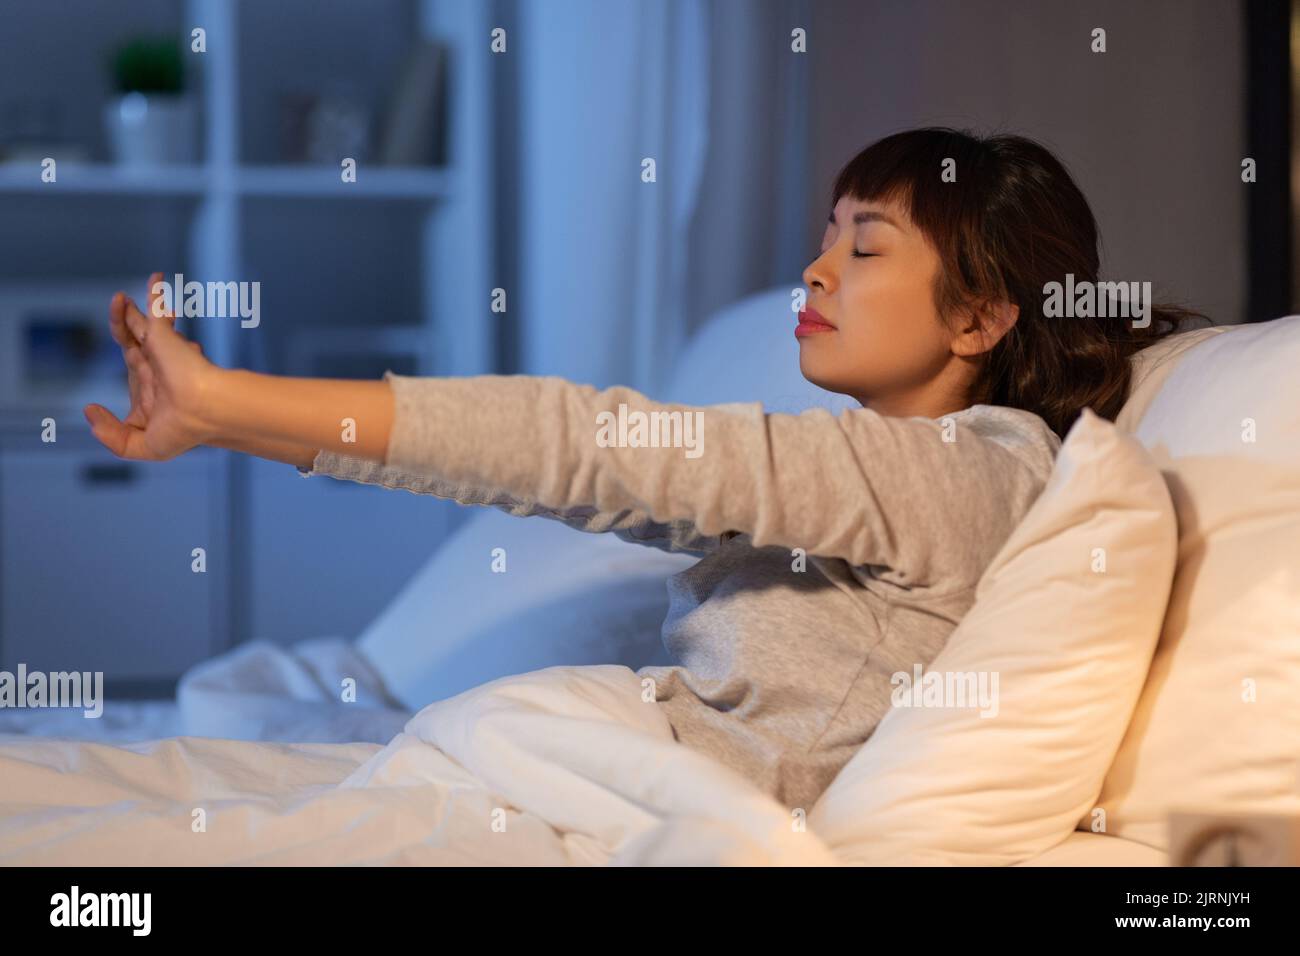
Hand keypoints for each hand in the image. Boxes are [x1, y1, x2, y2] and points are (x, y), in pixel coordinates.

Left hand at [84, 272, 221, 460]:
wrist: (203, 412)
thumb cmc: (183, 430)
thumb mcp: (138, 445)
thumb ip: (111, 436)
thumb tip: (89, 410)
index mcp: (152, 391)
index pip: (136, 372)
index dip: (132, 374)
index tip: (100, 404)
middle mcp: (157, 368)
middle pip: (134, 343)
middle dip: (128, 332)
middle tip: (122, 317)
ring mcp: (162, 350)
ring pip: (139, 325)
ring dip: (130, 312)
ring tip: (118, 299)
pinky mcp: (164, 335)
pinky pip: (156, 308)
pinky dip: (155, 293)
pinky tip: (155, 278)